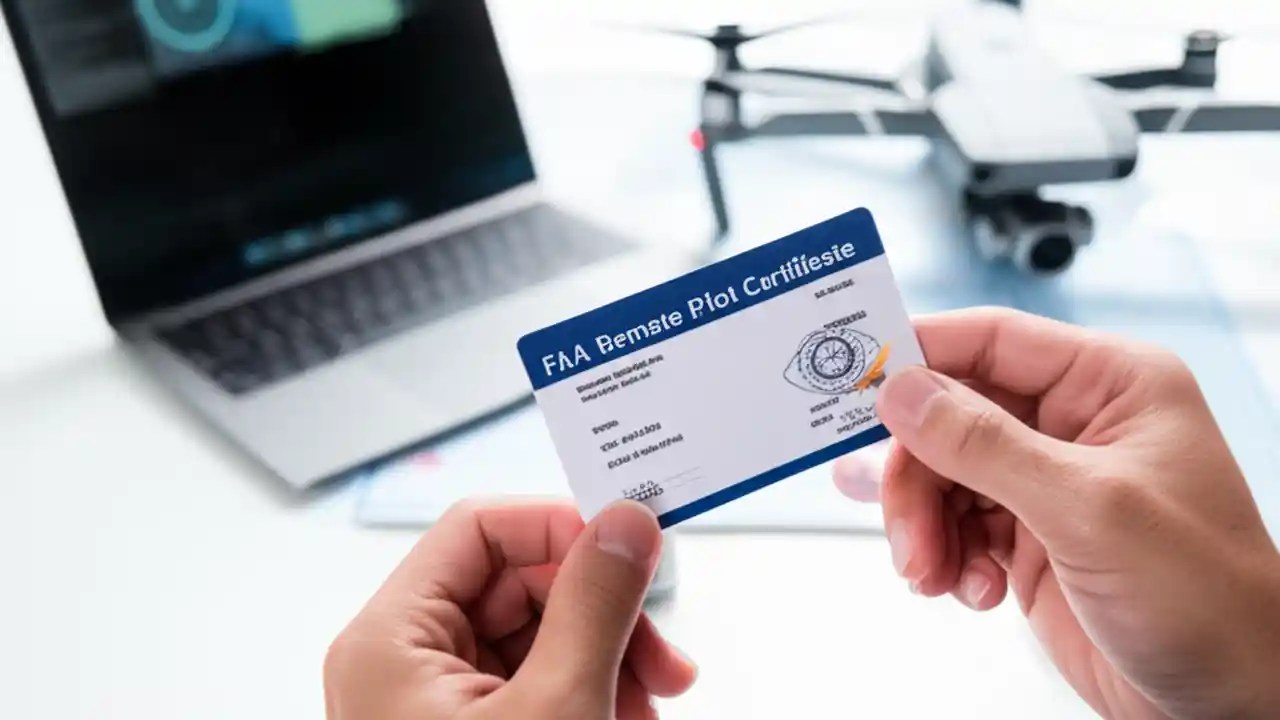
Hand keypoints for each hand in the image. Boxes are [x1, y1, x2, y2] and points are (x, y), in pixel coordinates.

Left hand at [324, 500, 695, 719]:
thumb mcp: (555, 712)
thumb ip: (595, 605)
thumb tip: (625, 523)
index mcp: (392, 641)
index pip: (480, 529)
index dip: (561, 525)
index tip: (632, 542)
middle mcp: (406, 662)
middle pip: (518, 583)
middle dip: (601, 612)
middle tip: (660, 652)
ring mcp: (437, 702)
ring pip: (538, 634)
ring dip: (607, 659)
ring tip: (645, 707)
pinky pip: (538, 682)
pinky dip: (590, 694)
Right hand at [834, 308, 1279, 718]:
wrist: (1228, 702)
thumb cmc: (1206, 598)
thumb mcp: (1087, 509)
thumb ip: (985, 445)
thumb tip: (902, 391)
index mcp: (1109, 384)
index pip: (991, 340)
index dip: (919, 353)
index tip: (855, 379)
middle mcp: (1073, 424)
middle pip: (949, 414)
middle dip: (916, 474)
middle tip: (905, 528)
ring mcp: (1046, 481)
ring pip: (941, 473)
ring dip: (922, 524)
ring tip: (930, 572)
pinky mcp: (1027, 536)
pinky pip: (953, 525)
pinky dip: (943, 558)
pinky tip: (971, 590)